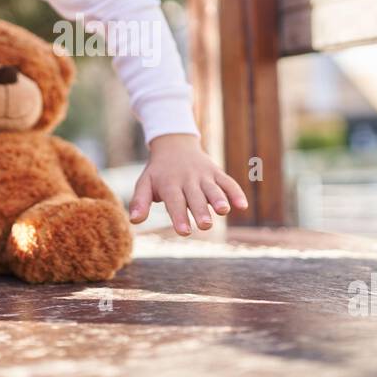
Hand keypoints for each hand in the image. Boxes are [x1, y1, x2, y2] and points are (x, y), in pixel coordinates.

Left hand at [129, 133, 248, 234]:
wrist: (174, 144)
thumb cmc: (158, 172)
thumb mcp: (144, 183)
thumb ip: (140, 202)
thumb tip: (134, 221)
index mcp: (169, 184)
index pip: (175, 202)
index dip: (180, 216)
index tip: (184, 232)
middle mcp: (188, 179)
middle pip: (195, 197)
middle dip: (200, 210)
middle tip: (205, 225)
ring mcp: (204, 175)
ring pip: (213, 188)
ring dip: (219, 199)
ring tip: (224, 211)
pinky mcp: (216, 173)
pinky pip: (227, 182)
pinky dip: (235, 192)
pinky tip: (242, 205)